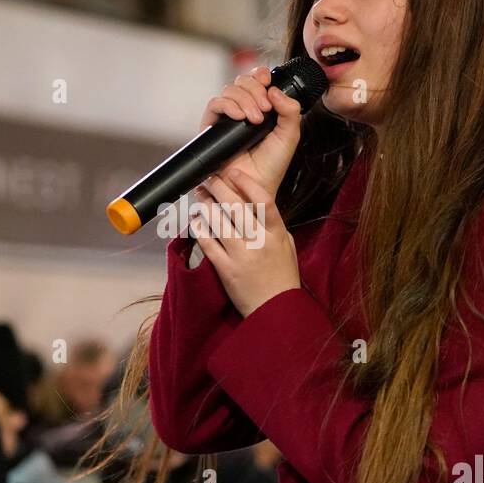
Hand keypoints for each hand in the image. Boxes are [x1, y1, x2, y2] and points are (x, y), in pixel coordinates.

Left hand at [190, 166, 299, 316]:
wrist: (275, 310)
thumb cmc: (283, 278)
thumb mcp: (287, 247)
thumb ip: (276, 226)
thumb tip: (261, 206)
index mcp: (276, 234)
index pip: (263, 201)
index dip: (246, 183)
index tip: (234, 172)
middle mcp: (259, 242)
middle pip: (236, 207)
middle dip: (219, 188)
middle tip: (209, 179)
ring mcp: (241, 256)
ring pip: (219, 222)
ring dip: (206, 205)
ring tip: (200, 196)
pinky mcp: (226, 269)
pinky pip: (208, 244)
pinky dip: (200, 230)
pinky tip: (195, 220)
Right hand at [199, 66, 303, 198]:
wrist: (255, 186)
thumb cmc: (271, 165)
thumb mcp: (289, 135)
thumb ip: (290, 110)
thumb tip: (275, 89)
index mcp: (260, 107)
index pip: (256, 80)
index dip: (259, 74)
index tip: (268, 79)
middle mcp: (241, 109)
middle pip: (241, 81)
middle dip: (255, 89)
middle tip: (265, 108)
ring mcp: (226, 117)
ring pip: (229, 90)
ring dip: (244, 99)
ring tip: (255, 119)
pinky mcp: (211, 127)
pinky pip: (215, 104)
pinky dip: (228, 106)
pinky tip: (240, 117)